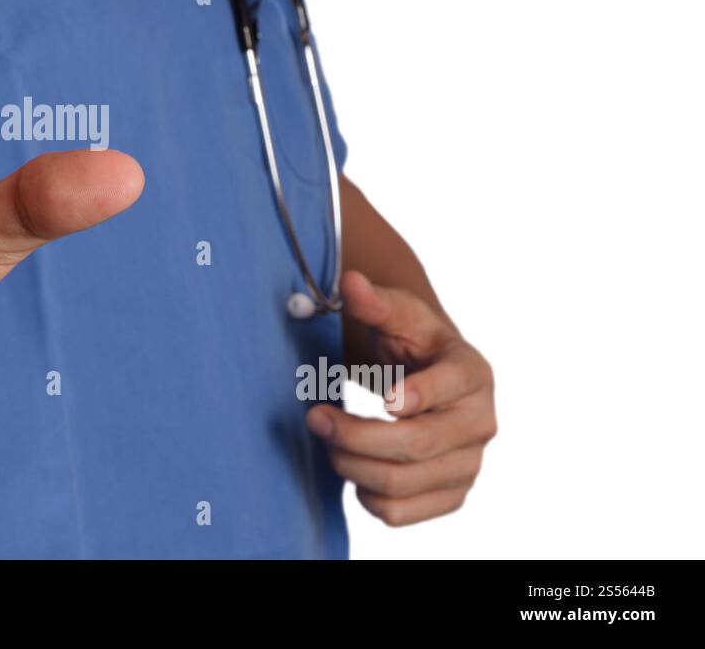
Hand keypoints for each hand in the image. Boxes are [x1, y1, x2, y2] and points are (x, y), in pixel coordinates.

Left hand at [306, 271, 495, 525]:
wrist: (429, 376)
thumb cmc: (413, 342)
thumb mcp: (398, 315)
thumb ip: (375, 302)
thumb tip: (351, 282)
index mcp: (472, 372)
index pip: (449, 386)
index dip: (417, 394)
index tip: (383, 398)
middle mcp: (480, 422)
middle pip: (417, 444)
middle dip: (356, 435)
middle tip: (315, 418)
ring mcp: (468, 464)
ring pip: (404, 483)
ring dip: (353, 466)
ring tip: (328, 441)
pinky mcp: (450, 494)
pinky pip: (403, 513)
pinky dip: (369, 497)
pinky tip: (354, 468)